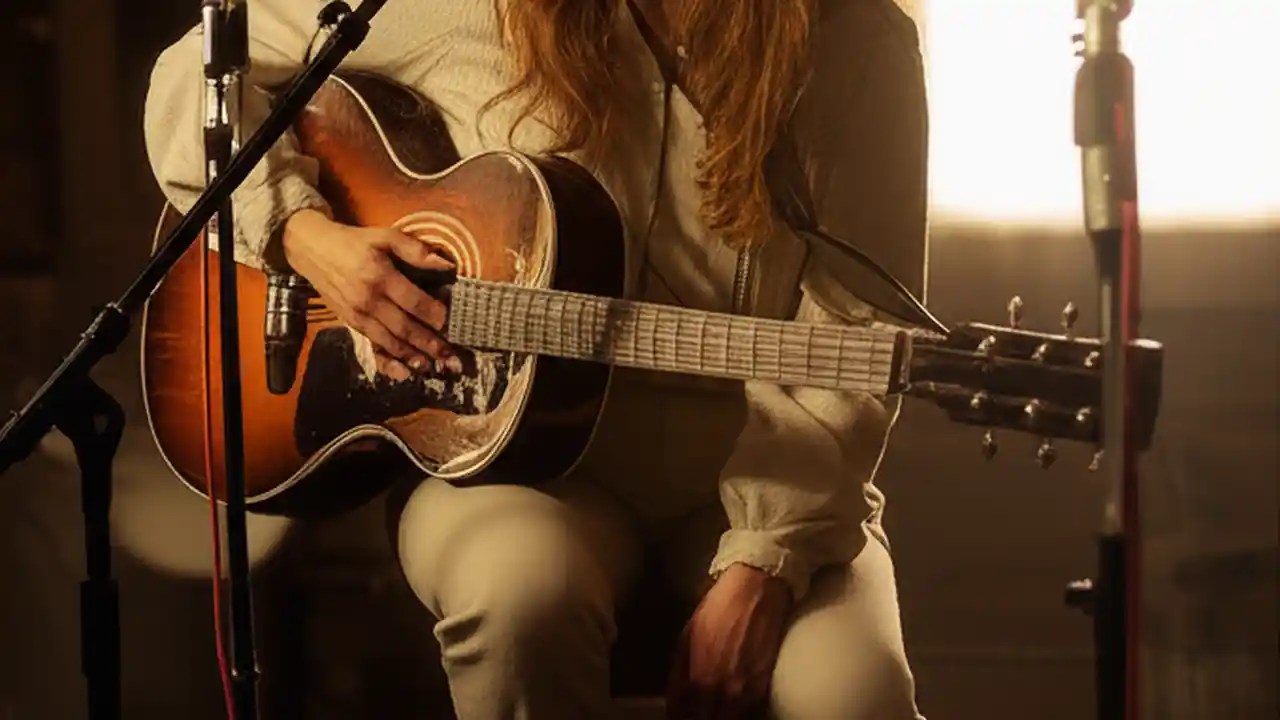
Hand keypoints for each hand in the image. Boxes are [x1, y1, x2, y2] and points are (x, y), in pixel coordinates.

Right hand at [282, 208, 454, 379]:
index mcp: (380, 276)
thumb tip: (447, 265)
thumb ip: (415, 250)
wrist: (312, 251)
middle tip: (450, 356)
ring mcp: (358, 315)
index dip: (435, 314)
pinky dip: (388, 362)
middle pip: (404, 327)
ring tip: (432, 366)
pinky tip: (403, 372)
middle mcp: (368, 300)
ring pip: (389, 342)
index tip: (452, 322)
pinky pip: (372, 347)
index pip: (414, 301)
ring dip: (412, 356)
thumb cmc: (354, 243)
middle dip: (429, 343)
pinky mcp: (351, 324)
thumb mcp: (385, 236)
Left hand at [667, 563, 792, 719]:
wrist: (755, 593)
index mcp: (696, 680)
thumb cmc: (717, 610)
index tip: (680, 714)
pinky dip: (739, 714)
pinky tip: (731, 708)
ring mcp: (744, 695)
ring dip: (716, 716)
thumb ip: (679, 674)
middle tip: (694, 712)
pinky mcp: (764, 689)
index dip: (679, 717)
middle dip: (697, 718)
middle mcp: (719, 693)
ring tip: (711, 710)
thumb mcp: (686, 638)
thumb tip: (675, 699)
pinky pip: (749, 714)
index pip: (681, 716)